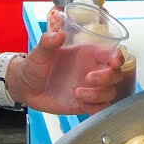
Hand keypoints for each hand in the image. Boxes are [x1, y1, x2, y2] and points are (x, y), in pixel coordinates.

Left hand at [9, 32, 123, 114]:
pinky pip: (100, 108)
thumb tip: (59, 35)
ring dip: (98, 95)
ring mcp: (89, 89)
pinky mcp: (84, 104)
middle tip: (88, 79)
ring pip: (110, 92)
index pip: (112, 54)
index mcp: (87, 55)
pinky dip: (95, 108)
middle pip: (116, 74)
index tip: (114, 62)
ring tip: (77, 93)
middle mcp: (92, 71)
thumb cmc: (34, 65)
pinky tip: (80, 104)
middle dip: (107, 77)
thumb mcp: (40, 52)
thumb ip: (48, 42)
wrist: (25, 87)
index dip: (118, 58)